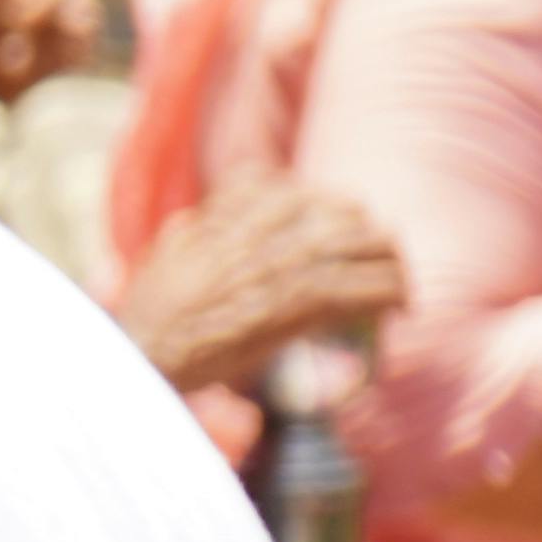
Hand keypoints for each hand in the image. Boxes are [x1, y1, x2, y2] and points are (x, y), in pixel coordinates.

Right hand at [114, 175, 407, 401]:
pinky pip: (363, 289)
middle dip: (367, 233)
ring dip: (390, 263)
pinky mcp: (297, 304)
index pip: (288, 186)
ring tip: (398, 285)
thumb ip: (199, 229)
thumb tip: (205, 221)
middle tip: (378, 260)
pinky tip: (398, 310)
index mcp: (226, 210)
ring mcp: (280, 263)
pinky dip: (388, 297)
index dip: (319, 206)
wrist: (142, 355)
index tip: (330, 226)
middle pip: (341, 208)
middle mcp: (259, 228)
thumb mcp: (169, 251)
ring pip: (363, 243)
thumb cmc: (150, 315)